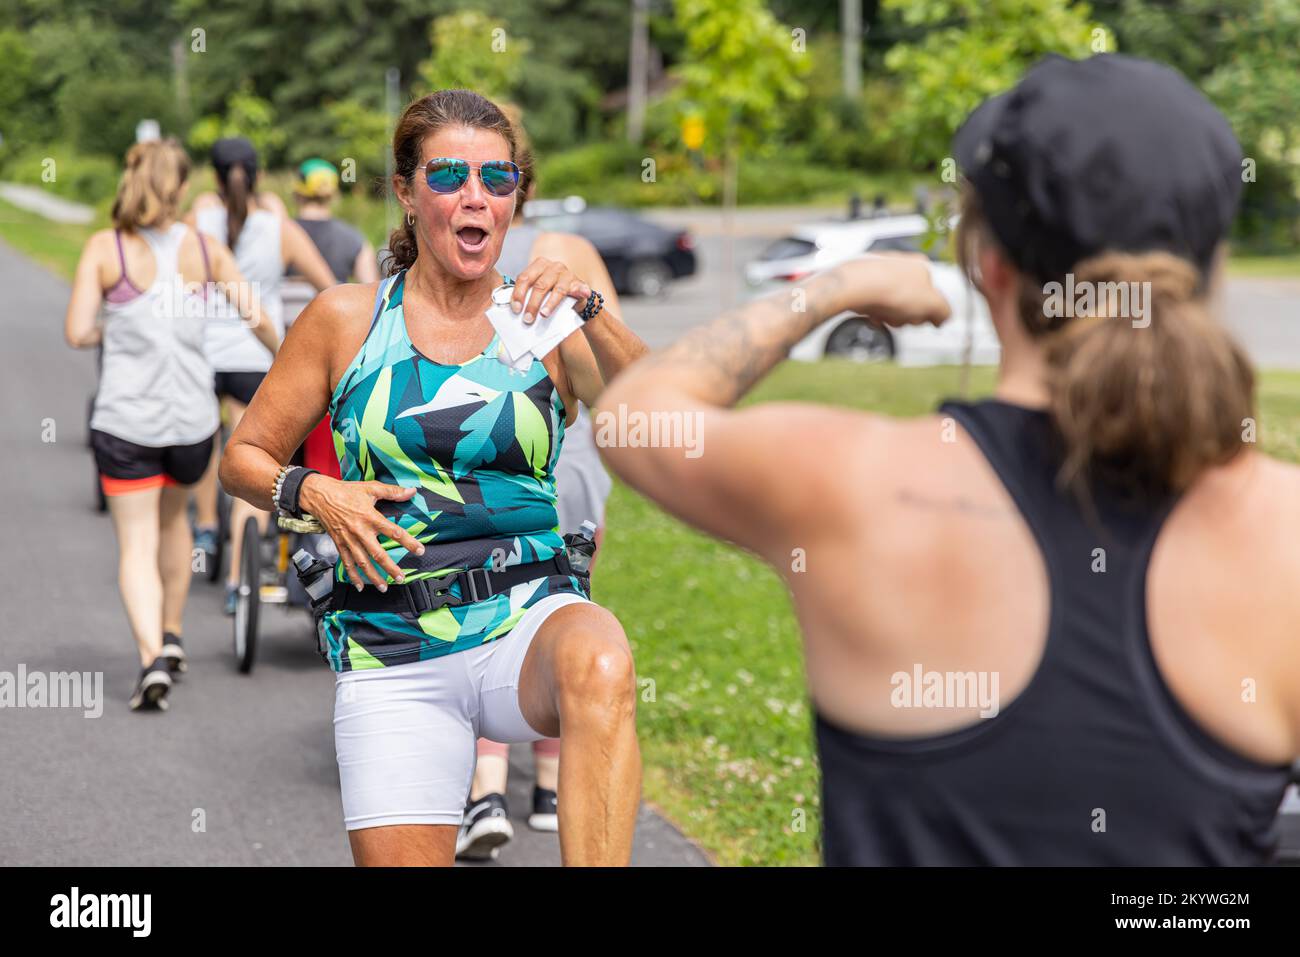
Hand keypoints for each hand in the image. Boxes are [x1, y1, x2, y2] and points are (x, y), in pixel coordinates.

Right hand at [299, 474, 425, 590]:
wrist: (320, 496)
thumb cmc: (345, 491)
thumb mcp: (371, 488)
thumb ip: (392, 491)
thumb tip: (411, 491)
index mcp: (370, 517)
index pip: (393, 532)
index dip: (408, 542)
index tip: (420, 550)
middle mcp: (360, 531)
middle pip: (377, 553)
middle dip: (390, 567)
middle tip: (401, 577)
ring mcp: (349, 540)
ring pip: (362, 562)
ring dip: (373, 576)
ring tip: (383, 587)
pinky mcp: (340, 544)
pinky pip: (347, 563)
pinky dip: (353, 576)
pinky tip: (359, 586)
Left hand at [510, 257, 591, 324]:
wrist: (573, 298)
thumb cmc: (550, 294)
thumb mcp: (538, 292)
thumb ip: (527, 296)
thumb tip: (513, 309)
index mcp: (538, 265)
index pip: (525, 278)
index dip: (518, 294)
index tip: (516, 309)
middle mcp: (553, 267)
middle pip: (539, 285)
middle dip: (532, 304)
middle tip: (527, 319)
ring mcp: (567, 274)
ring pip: (557, 290)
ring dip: (550, 304)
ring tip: (544, 315)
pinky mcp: (579, 283)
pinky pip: (578, 289)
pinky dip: (581, 291)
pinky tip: (583, 295)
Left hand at [824, 253, 950, 327]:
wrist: (854, 286)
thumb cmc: (889, 288)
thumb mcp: (932, 305)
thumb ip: (943, 312)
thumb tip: (943, 316)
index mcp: (921, 265)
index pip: (931, 294)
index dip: (927, 311)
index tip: (922, 318)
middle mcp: (900, 264)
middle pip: (910, 300)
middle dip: (906, 315)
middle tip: (901, 317)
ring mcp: (880, 271)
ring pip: (891, 303)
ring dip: (888, 315)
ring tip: (883, 315)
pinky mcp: (862, 280)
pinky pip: (873, 302)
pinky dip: (872, 311)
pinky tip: (871, 314)